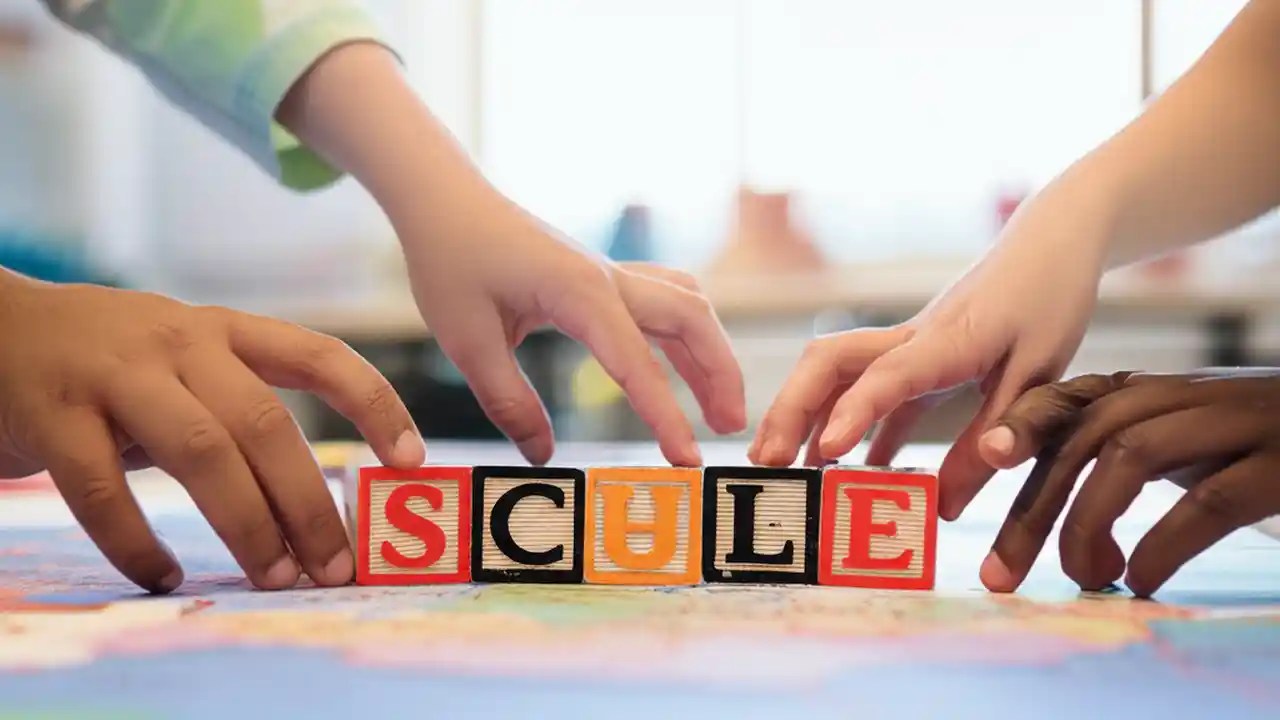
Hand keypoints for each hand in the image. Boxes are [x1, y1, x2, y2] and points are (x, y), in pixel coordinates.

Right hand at [0, 272, 423, 592]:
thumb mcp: (186, 362)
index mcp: (224, 329)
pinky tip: (163, 575)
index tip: (412, 460)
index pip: (318, 356)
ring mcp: (115, 374)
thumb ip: (240, 411)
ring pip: (200, 452)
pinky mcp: (52, 413)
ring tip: (275, 578)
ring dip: (247, 524)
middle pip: (264, 424)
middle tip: (336, 566)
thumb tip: (314, 505)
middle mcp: (179, 341)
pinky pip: (101, 489)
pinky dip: (137, 541)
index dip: (375, 403)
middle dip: (309, 502)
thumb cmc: (114, 362)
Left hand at [275, 44, 744, 466]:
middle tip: (729, 428)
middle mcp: (608, 278)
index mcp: (579, 293)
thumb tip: (542, 456)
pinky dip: (690, 333)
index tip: (686, 460)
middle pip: (693, 319)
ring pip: (689, 305)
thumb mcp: (466, 341)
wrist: (444, 200)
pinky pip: (666, 298)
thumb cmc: (449, 260)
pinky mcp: (603, 274)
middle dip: (720, 374)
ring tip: (721, 407)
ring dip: (712, 352)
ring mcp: (610, 272)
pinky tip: (688, 364)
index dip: (667, 416)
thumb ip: (508, 401)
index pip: (638, 364)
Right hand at [749, 175, 1110, 518]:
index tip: (825, 450)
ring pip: (835, 373)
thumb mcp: (1040, 375)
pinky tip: (843, 468)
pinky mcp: (914, 355)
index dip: (854, 412)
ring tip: (785, 468)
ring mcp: (906, 344)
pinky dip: (847, 426)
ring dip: (802, 416)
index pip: (888, 374)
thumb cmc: (1049, 298)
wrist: (1051, 240)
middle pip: (829, 362)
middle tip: (768, 462)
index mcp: (947, 340)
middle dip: (790, 409)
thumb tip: (945, 506)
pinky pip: (868, 391)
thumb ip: (995, 436)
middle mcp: (911, 338)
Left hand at [975, 368, 1279, 596]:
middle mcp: (1194, 395)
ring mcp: (1243, 423)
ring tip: (1081, 578)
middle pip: (1087, 436)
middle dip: (1033, 507)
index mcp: (1161, 390)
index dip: (1024, 421)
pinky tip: (1142, 580)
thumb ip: (1120, 457)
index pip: (1073, 395)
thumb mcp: (1183, 443)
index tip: (981, 458)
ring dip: (1087, 524)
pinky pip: (1212, 499)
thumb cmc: (1259, 449)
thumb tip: (1043, 513)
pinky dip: (1164, 543)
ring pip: (1132, 456)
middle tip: (999, 573)